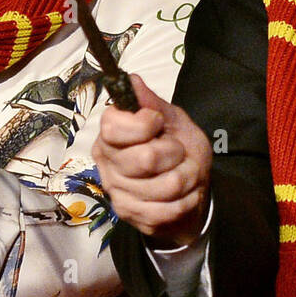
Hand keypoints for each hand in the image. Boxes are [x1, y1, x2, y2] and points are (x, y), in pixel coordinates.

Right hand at [93, 74, 210, 246]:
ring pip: (163, 186)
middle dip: (175, 154)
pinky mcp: (130, 216)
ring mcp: (116, 192)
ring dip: (187, 178)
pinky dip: (187, 200)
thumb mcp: (173, 120)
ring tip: (185, 174)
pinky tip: (185, 194)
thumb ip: (153, 103)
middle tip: (178, 152)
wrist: (188, 188)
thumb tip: (131, 79)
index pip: (113, 127)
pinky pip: (167, 210)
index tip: (158, 123)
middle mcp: (107, 163)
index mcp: (111, 134)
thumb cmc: (178, 148)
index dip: (144, 125)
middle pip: (145, 159)